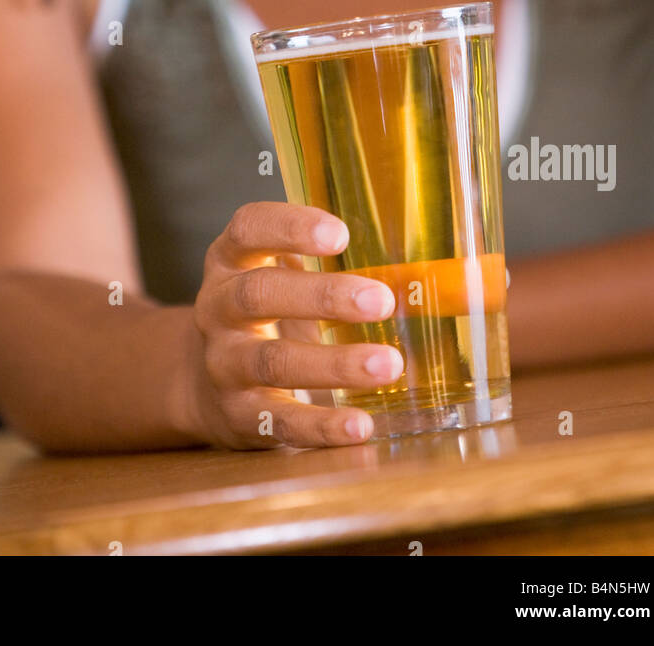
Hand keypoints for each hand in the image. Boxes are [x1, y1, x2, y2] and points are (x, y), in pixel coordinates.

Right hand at [182, 201, 400, 448]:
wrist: (204, 383)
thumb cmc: (268, 314)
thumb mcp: (284, 276)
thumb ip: (336, 263)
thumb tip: (448, 274)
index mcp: (230, 261)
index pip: (248, 229)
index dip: (289, 227)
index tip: (340, 234)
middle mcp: (217, 307)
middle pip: (259, 294)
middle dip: (323, 296)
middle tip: (382, 301)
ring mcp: (223, 363)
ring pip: (273, 361)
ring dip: (334, 364)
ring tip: (388, 364)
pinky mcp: (238, 415)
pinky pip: (279, 421)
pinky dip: (322, 426)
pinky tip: (360, 425)